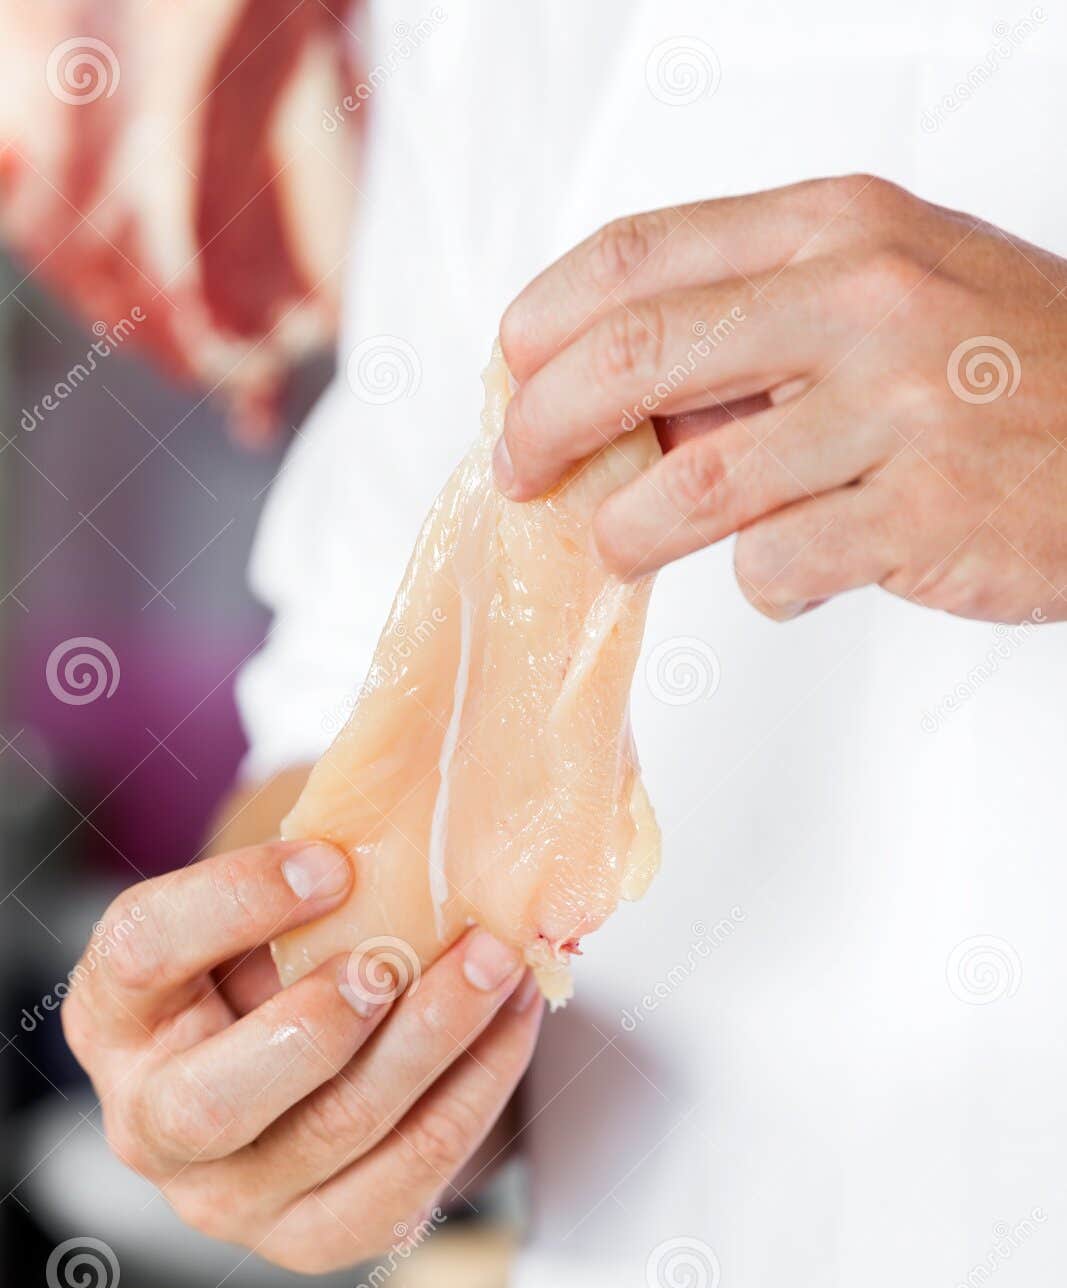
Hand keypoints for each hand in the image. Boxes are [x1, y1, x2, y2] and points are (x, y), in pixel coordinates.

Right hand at [62, 842, 540, 1273]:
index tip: (332, 863)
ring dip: (435, 1041)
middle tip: (399, 959)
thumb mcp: (253, 920)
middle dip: (321, 1024)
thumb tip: (407, 815)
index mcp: (113, 1017)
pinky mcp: (313, 1239)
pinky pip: (408, 1178)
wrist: (291, 1076)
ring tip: (496, 964)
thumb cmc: (268, 971)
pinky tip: (510, 1024)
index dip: (234, 902)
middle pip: (215, 1100)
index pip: (143, 952)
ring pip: (337, 1134)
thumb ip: (298, 881)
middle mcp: (148, 1126)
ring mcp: (229, 1201)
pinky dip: (475, 1091)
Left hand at [495, 175, 1066, 622]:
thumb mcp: (894, 294)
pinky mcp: (917, 516)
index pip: (639, 253)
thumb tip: (621, 395)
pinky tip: (791, 576)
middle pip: (636, 357)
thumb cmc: (1017, 371)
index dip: (548, 319)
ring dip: (625, 531)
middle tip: (519, 471)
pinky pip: (775, 568)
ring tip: (618, 546)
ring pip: (688, 486)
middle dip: (546, 426)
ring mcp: (893, 409)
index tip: (514, 369)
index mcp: (839, 228)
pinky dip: (762, 587)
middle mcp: (862, 301)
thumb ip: (763, 326)